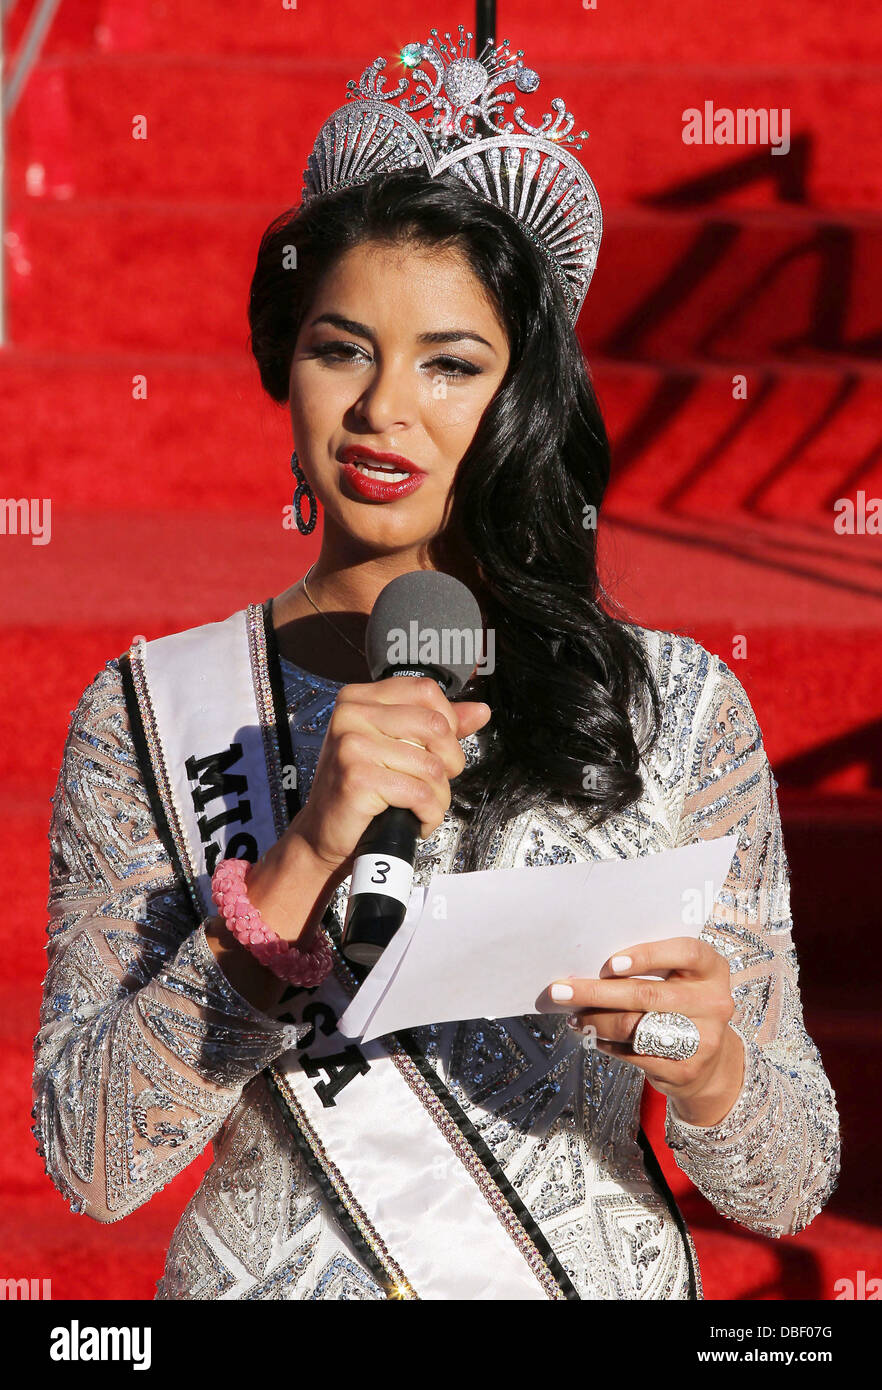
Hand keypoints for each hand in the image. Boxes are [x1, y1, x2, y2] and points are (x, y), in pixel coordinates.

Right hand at [289, 676, 491, 873]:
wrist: (322, 833)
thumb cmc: (359, 790)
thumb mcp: (394, 748)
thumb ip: (436, 727)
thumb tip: (480, 711)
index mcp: (360, 698)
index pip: (426, 692)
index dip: (448, 722)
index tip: (441, 749)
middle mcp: (352, 714)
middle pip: (435, 726)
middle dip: (450, 762)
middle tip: (436, 782)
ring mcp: (352, 745)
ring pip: (432, 766)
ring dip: (438, 797)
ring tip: (422, 807)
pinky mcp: (358, 778)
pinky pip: (419, 794)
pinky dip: (428, 815)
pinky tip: (415, 820)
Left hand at [544, 937, 744, 1124]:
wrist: (710, 1063)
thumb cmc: (682, 1007)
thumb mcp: (680, 980)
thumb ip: (652, 968)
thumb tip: (589, 966)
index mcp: (712, 969)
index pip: (685, 953)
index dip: (647, 956)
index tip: (609, 964)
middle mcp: (714, 1002)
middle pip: (647, 994)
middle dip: (597, 992)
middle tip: (561, 991)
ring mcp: (703, 1038)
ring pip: (635, 1026)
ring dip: (595, 1020)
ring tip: (572, 1016)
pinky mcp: (686, 1069)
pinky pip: (635, 1054)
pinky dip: (608, 1044)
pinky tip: (592, 1036)